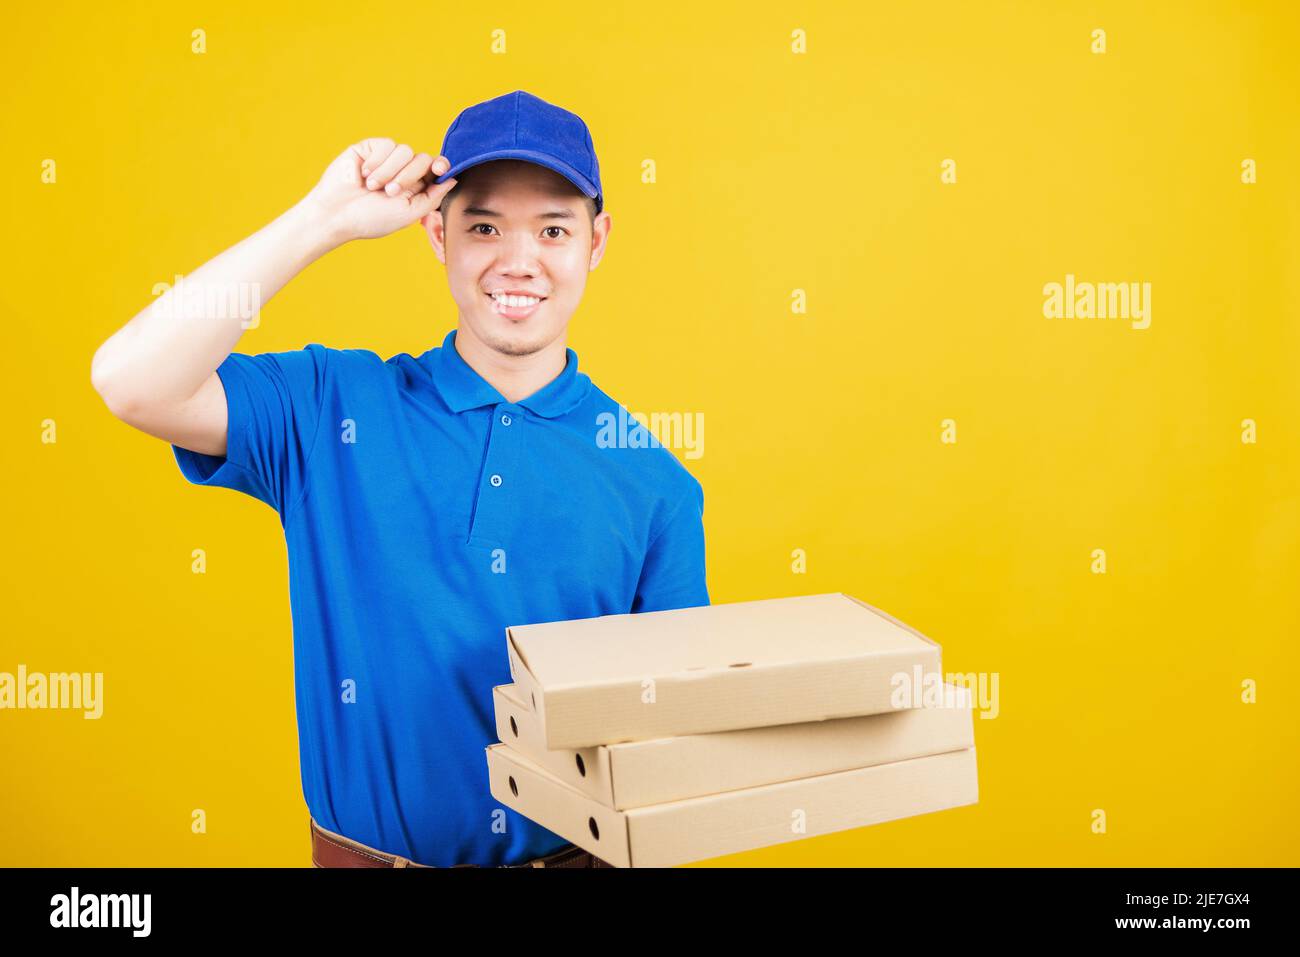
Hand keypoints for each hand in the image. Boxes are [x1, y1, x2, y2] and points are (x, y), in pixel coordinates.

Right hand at [303, 138, 457, 243]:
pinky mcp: (370, 148)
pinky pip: (387, 144)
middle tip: (390, 192)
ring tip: (373, 187)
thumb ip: (432, 197)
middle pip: (423, 159)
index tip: (440, 169)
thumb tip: (453, 179)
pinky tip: (365, 175)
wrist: (337, 213)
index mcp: (415, 188)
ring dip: (390, 172)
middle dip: (409, 176)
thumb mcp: (408, 213)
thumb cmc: (371, 219)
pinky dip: (378, 162)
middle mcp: (402, 171)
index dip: (442, 166)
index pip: (436, 170)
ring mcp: (387, 159)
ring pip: (405, 150)